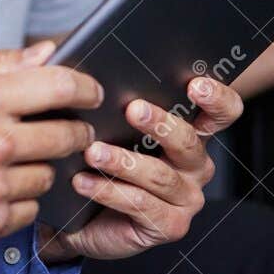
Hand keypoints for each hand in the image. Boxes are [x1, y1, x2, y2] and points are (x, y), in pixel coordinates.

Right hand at [0, 42, 102, 248]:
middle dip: (75, 130)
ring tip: (12, 160)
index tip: (92, 92)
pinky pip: (31, 208)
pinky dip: (21, 198)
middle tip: (67, 129)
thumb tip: (47, 52)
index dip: (86, 87)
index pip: (60, 86)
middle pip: (67, 134)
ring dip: (41, 167)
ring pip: (50, 174)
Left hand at [37, 76, 242, 262]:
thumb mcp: (95, 122)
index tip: (195, 85)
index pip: (221, 112)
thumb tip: (51, 48)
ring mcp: (186, 198)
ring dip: (123, 161)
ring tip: (93, 151)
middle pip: (189, 141)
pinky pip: (142, 205)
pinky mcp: (168, 225)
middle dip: (161, 123)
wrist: (77, 217)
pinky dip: (109, 190)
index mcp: (189, 132)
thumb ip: (83, 87)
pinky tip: (84, 182)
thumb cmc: (95, 162)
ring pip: (160, 174)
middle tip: (133, 109)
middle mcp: (195, 165)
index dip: (216, 98)